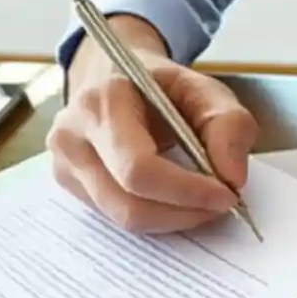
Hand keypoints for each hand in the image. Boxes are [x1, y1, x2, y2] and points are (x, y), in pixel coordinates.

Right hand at [46, 15, 258, 233]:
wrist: (114, 77)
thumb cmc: (161, 86)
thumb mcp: (205, 90)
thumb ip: (229, 125)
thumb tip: (232, 178)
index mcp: (102, 103)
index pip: (139, 169)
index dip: (187, 191)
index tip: (227, 195)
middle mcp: (72, 137)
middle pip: (130, 205)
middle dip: (185, 213)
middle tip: (221, 205)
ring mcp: (64, 165)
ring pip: (123, 219)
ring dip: (173, 220)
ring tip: (202, 203)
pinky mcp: (68, 185)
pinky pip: (116, 219)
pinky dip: (156, 217)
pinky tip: (175, 201)